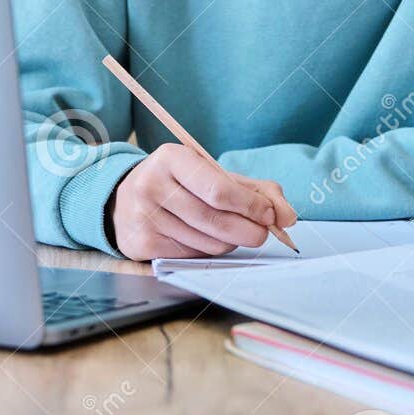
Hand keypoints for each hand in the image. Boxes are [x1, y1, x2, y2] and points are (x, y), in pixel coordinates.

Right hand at [108, 143, 297, 259]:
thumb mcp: (213, 175)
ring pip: (208, 243)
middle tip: (262, 233)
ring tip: (229, 231)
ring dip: (230, 242)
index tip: (270, 215)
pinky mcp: (142, 244)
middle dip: (249, 230)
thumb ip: (256, 190)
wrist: (126, 200)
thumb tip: (287, 216)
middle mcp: (152, 185)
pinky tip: (204, 238)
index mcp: (172, 158)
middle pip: (216, 220)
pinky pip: (192, 256)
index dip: (250, 206)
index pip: (219, 190)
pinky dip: (208, 251)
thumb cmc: (180, 184)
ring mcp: (145, 217)